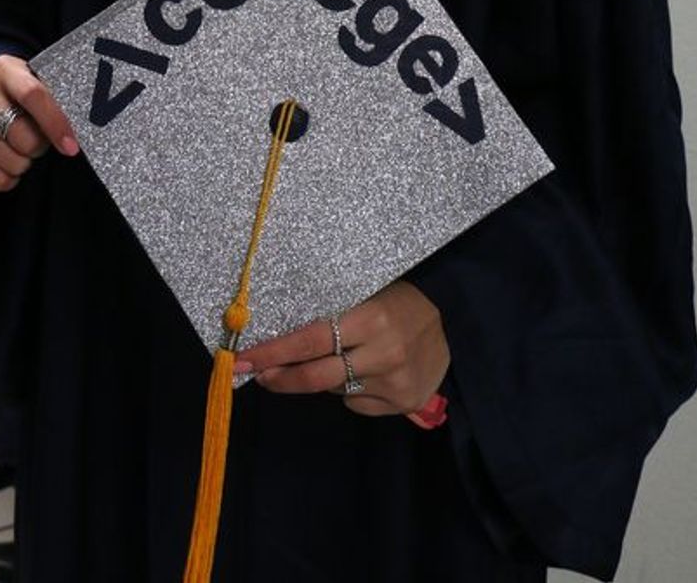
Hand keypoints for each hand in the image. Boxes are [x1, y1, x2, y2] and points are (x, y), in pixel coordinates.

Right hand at [0, 54, 79, 193]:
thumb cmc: (25, 92)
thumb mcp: (40, 81)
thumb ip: (57, 98)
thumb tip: (83, 128)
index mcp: (5, 68)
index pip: (33, 96)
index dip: (55, 123)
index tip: (72, 147)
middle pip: (23, 137)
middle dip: (40, 145)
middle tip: (40, 139)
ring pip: (11, 162)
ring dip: (26, 162)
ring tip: (22, 146)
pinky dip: (10, 178)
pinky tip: (9, 160)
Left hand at [236, 280, 449, 416]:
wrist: (455, 319)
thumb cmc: (399, 297)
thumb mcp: (366, 293)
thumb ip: (331, 315)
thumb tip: (279, 339)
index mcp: (370, 317)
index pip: (308, 340)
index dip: (271, 352)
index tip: (241, 360)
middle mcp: (383, 353)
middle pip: (316, 377)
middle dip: (280, 377)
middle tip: (257, 374)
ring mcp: (395, 383)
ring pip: (335, 390)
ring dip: (322, 378)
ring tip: (338, 356)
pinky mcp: (404, 403)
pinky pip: (358, 403)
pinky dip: (352, 389)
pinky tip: (368, 370)